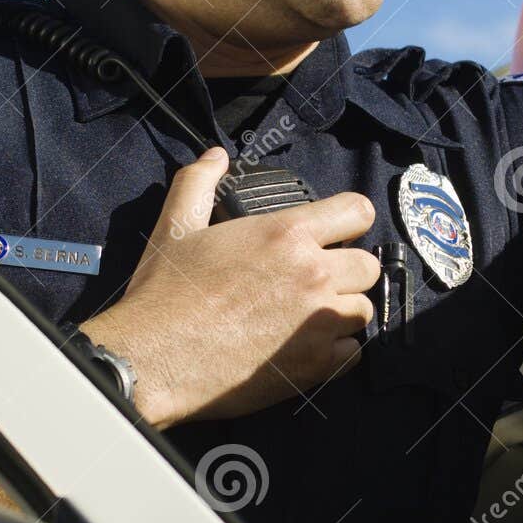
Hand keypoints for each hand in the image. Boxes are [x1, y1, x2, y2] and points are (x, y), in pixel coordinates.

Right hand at [82, 148, 380, 425]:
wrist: (153, 358)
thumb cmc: (165, 293)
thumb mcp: (178, 225)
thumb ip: (200, 182)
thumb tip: (216, 157)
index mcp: (286, 234)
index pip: (358, 211)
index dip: (350, 221)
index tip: (337, 235)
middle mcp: (312, 274)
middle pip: (368, 266)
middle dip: (348, 272)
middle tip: (317, 282)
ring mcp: (318, 322)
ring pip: (362, 311)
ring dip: (342, 312)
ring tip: (309, 318)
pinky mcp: (315, 365)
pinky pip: (352, 353)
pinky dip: (336, 352)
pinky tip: (306, 348)